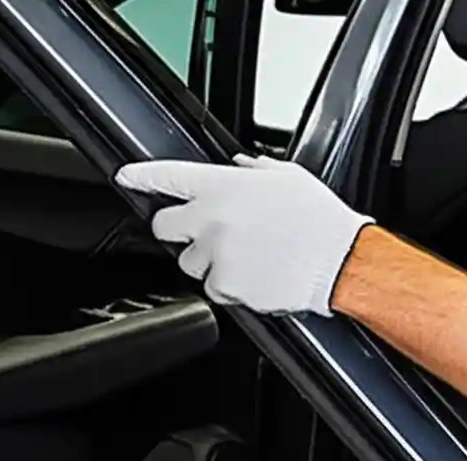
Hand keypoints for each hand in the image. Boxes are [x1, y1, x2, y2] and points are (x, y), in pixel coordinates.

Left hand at [114, 154, 372, 315]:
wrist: (341, 261)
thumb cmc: (320, 220)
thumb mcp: (288, 178)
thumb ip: (255, 169)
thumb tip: (240, 164)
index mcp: (224, 187)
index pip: (169, 177)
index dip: (141, 176)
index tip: (125, 177)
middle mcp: (213, 219)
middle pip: (165, 227)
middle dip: (179, 230)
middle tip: (206, 233)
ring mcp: (216, 255)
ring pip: (189, 263)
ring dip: (208, 262)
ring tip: (247, 256)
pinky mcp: (224, 286)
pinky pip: (213, 288)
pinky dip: (228, 286)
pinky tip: (255, 274)